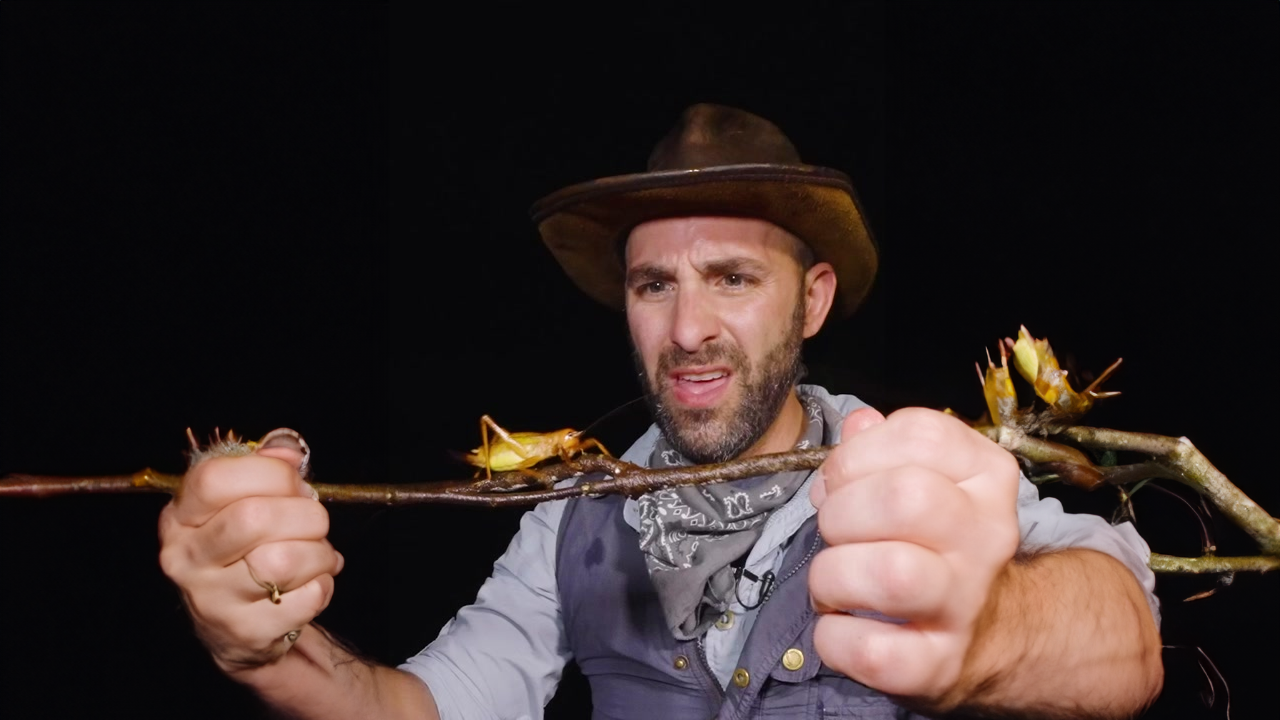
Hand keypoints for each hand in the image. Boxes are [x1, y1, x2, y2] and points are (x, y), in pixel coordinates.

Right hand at [158, 437, 343, 672]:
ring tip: (318, 554)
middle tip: (314, 521)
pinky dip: (323, 584)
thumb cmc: (244, 551)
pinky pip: (307, 596)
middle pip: (253, 518)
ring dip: (319, 553)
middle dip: (304, 513)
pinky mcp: (246, 631)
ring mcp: (212, 600)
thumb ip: (264, 469)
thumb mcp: (241, 503)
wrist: (234, 628)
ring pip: (283, 561)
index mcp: (181, 517)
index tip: (291, 484)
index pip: (214, 478)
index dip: (270, 474)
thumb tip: (288, 452)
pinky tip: (311, 583)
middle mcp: (187, 558)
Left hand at [808, 407, 1020, 704]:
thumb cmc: (934, 540)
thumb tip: (857, 425)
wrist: (988, 630)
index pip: (919, 435)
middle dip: (841, 511)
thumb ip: (884, 446)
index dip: (856, 455)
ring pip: (893, 574)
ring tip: (832, 582)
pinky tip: (837, 626)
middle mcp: (987, 534)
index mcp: (985, 475)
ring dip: (834, 574)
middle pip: (905, 497)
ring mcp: (967, 602)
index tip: (840, 481)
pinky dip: (834, 638)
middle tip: (833, 531)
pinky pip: (873, 651)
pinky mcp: (941, 665)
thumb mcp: (924, 477)